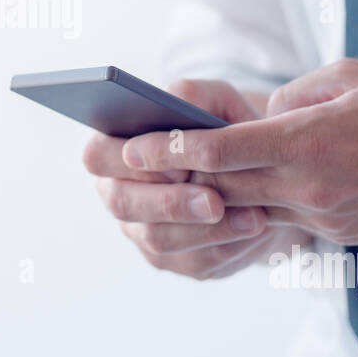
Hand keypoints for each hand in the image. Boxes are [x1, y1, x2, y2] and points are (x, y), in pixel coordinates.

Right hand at [83, 79, 312, 278]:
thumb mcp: (215, 102)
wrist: (260, 172)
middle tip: (214, 202)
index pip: (97, 155)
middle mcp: (118, 191)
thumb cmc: (225, 128)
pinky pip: (193, 261)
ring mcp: (141, 231)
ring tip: (251, 217)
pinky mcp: (174, 260)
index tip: (174, 162)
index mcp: (114, 148)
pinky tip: (254, 228)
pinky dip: (227, 244)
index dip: (129, 160)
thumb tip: (173, 102)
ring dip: (205, 229)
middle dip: (169, 202)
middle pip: (122, 203)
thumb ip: (191, 95)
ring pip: (158, 239)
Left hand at [120, 59, 357, 245]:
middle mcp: (315, 188)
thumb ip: (293, 97)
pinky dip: (266, 204)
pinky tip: (251, 188)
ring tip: (185, 176)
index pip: (224, 150)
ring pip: (256, 208)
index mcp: (312, 142)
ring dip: (220, 195)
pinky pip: (292, 219)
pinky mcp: (347, 236)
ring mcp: (331, 219)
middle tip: (140, 164)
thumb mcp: (351, 78)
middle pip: (227, 187)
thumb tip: (260, 117)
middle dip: (181, 177)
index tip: (136, 146)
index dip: (174, 149)